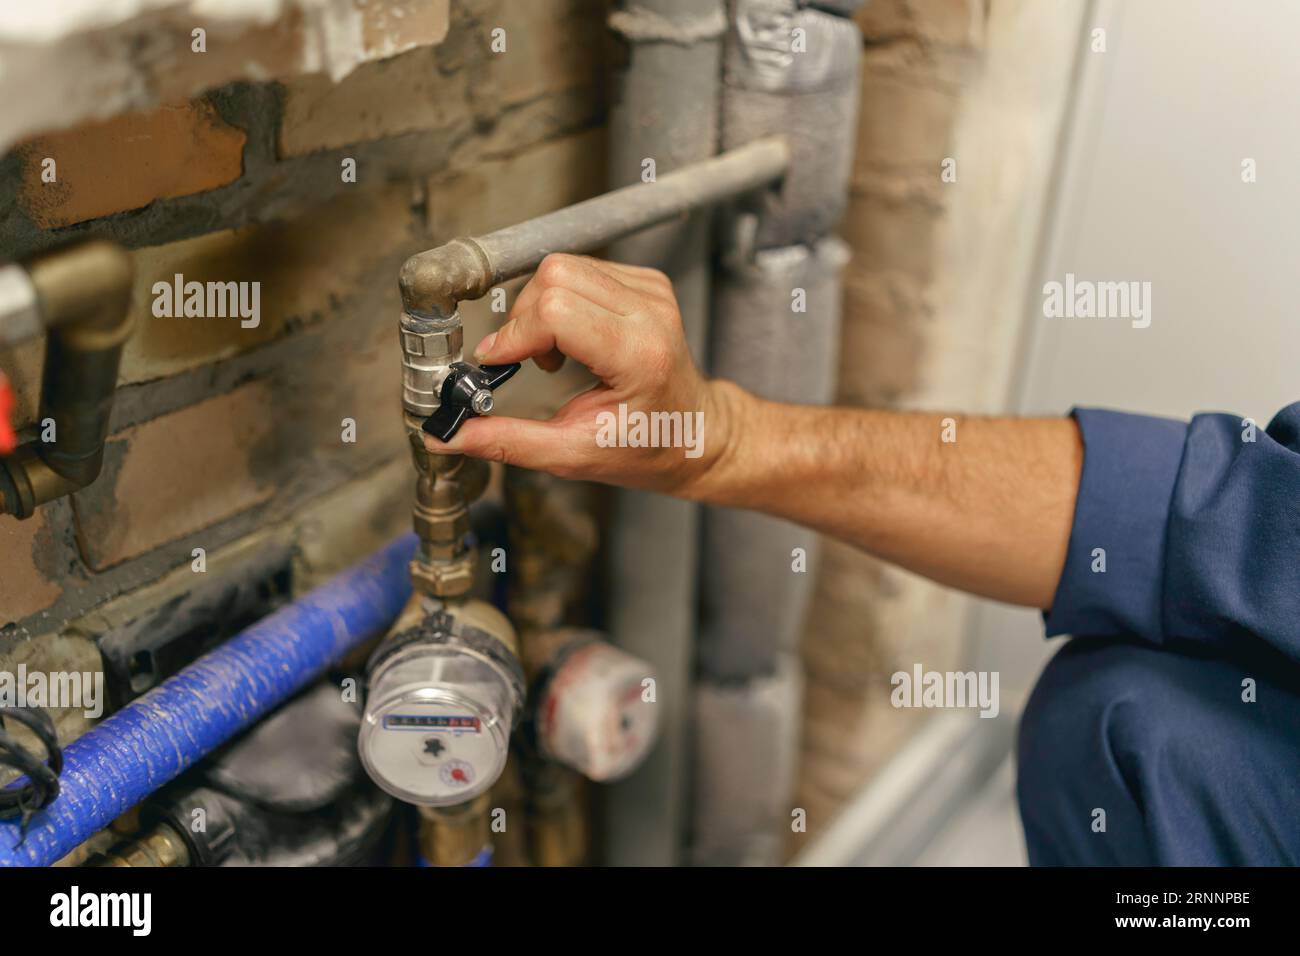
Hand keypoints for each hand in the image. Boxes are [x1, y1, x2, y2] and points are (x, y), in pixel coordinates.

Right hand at [422, 253, 742, 499]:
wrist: (695, 434)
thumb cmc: (648, 446)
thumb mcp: (573, 455)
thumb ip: (508, 442)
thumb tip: (451, 435)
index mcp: (639, 355)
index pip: (557, 310)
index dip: (516, 334)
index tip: (498, 361)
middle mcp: (650, 313)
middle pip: (554, 277)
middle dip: (524, 318)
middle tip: (531, 361)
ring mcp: (651, 292)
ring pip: (564, 266)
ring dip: (541, 308)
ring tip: (554, 353)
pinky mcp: (647, 282)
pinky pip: (583, 269)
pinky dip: (563, 300)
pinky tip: (573, 337)